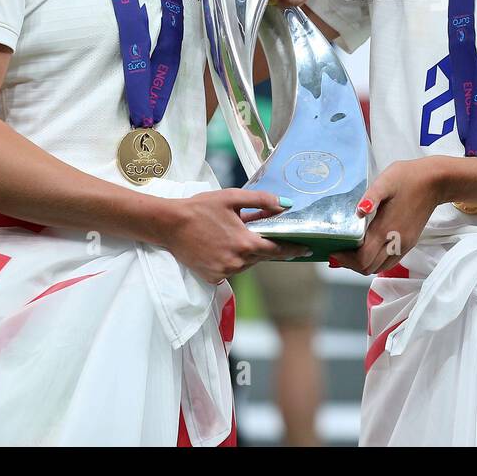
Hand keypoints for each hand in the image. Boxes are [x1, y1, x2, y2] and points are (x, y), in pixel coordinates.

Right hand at [163, 188, 308, 284]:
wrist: (169, 225)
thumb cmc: (201, 208)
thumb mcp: (232, 198)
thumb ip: (261, 201)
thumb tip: (284, 204)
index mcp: (245, 243)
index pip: (277, 250)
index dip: (293, 250)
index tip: (307, 250)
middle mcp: (237, 261)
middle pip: (261, 256)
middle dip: (264, 245)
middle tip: (256, 231)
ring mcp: (224, 271)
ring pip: (247, 264)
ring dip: (247, 252)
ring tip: (233, 235)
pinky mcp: (212, 277)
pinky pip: (231, 270)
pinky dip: (232, 259)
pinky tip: (221, 246)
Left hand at [330, 159, 447, 275]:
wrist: (435, 182)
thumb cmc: (408, 178)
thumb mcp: (386, 181)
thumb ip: (371, 197)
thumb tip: (358, 211)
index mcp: (386, 229)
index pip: (362, 259)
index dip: (345, 259)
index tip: (332, 252)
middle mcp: (395, 242)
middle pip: (368, 268)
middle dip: (350, 264)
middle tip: (338, 252)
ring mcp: (404, 245)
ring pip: (379, 268)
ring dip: (362, 264)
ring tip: (350, 252)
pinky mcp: (409, 243)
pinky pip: (389, 262)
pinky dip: (375, 261)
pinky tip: (367, 249)